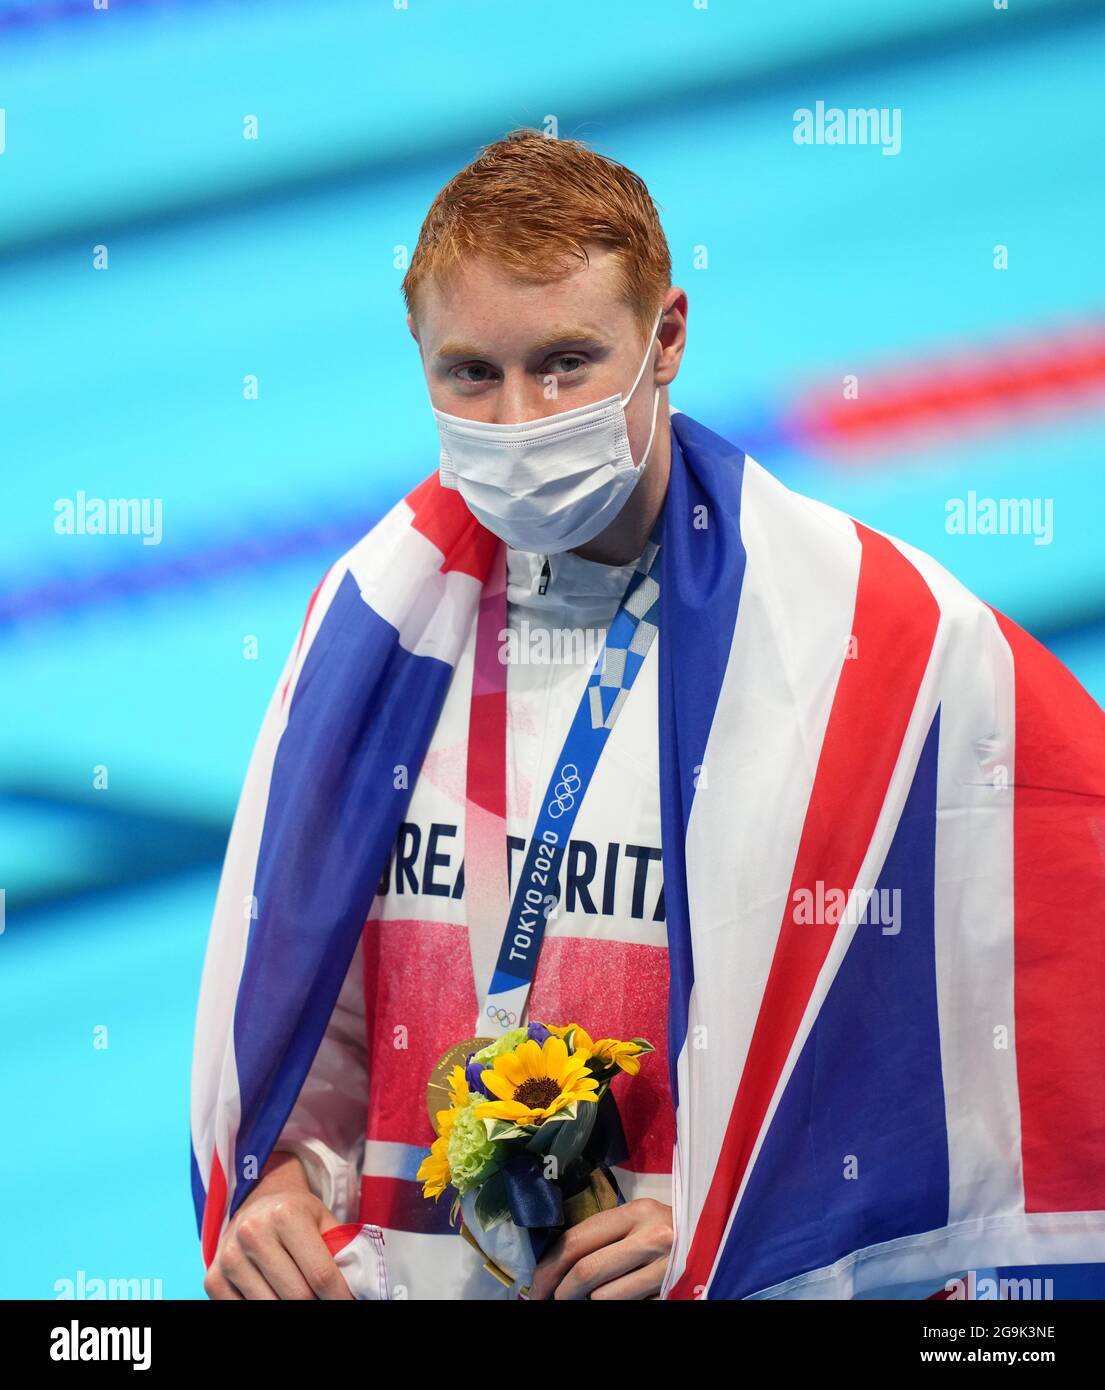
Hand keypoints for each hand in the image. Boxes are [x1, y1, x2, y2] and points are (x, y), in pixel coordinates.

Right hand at [203, 1151, 353, 1299]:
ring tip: (304, 1296)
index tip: (349, 1304)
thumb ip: (341, 1251)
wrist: (257, 1203)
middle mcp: (253, 1232)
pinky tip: (276, 1296)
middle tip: (326, 1301)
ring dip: (293, 1309)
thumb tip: (359, 1289)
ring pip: (270, 1307)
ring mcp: (230, 1257)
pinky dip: (264, 1310)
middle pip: (297, 1296)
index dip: (340, 1298)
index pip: (321, 1274)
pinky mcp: (213, 1278)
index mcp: (287, 1214)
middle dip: (318, 1304)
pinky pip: (241, 1311)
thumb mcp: (324, 1222)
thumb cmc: (298, 1216)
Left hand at [528, 1198, 672, 1299]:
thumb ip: (608, 1235)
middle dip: (559, 1290)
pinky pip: (629, 1306)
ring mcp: (665, 1266)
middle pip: (586, 1269)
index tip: (536, 1284)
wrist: (724, 1242)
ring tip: (581, 1302)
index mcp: (636, 1211)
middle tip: (548, 1301)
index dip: (549, 1266)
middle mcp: (651, 1234)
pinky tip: (612, 1302)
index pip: (577, 1239)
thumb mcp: (641, 1223)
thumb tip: (558, 1263)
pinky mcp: (674, 1290)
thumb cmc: (673, 1232)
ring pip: (604, 1296)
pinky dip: (613, 1307)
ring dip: (585, 1304)